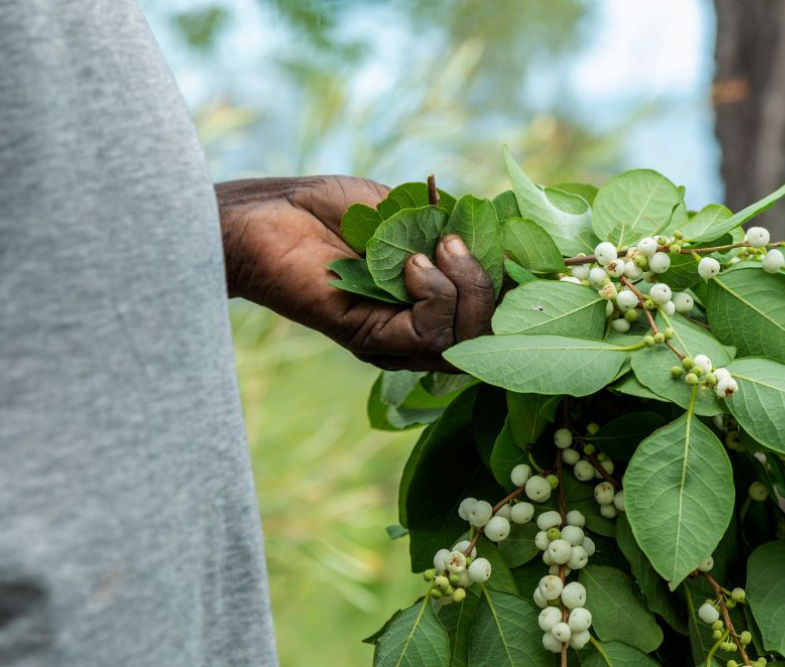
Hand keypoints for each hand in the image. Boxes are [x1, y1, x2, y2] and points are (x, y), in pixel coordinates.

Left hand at [216, 176, 494, 370]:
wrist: (268, 215)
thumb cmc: (330, 208)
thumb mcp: (408, 210)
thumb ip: (452, 227)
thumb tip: (504, 236)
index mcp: (432, 299)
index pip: (495, 309)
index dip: (516, 284)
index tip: (512, 242)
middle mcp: (418, 328)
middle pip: (490, 334)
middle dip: (490, 285)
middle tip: (454, 243)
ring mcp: (396, 341)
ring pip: (468, 341)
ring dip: (466, 288)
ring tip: (438, 249)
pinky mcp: (371, 342)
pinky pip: (431, 337)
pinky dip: (435, 296)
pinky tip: (414, 264)